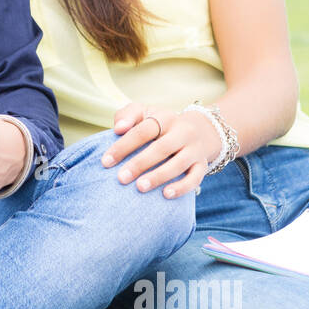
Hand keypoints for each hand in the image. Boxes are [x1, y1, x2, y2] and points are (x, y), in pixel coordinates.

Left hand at [102, 101, 222, 198]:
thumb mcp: (144, 113)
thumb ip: (127, 115)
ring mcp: (194, 149)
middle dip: (140, 163)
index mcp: (165, 117)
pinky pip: (196, 177)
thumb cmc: (159, 124)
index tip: (106, 162)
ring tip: (140, 188)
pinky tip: (166, 194)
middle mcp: (183, 131)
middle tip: (121, 178)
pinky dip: (182, 187)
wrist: (199, 130)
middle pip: (162, 147)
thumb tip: (118, 128)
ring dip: (159, 176)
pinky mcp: (202, 164)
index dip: (124, 146)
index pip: (143, 130)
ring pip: (179, 163)